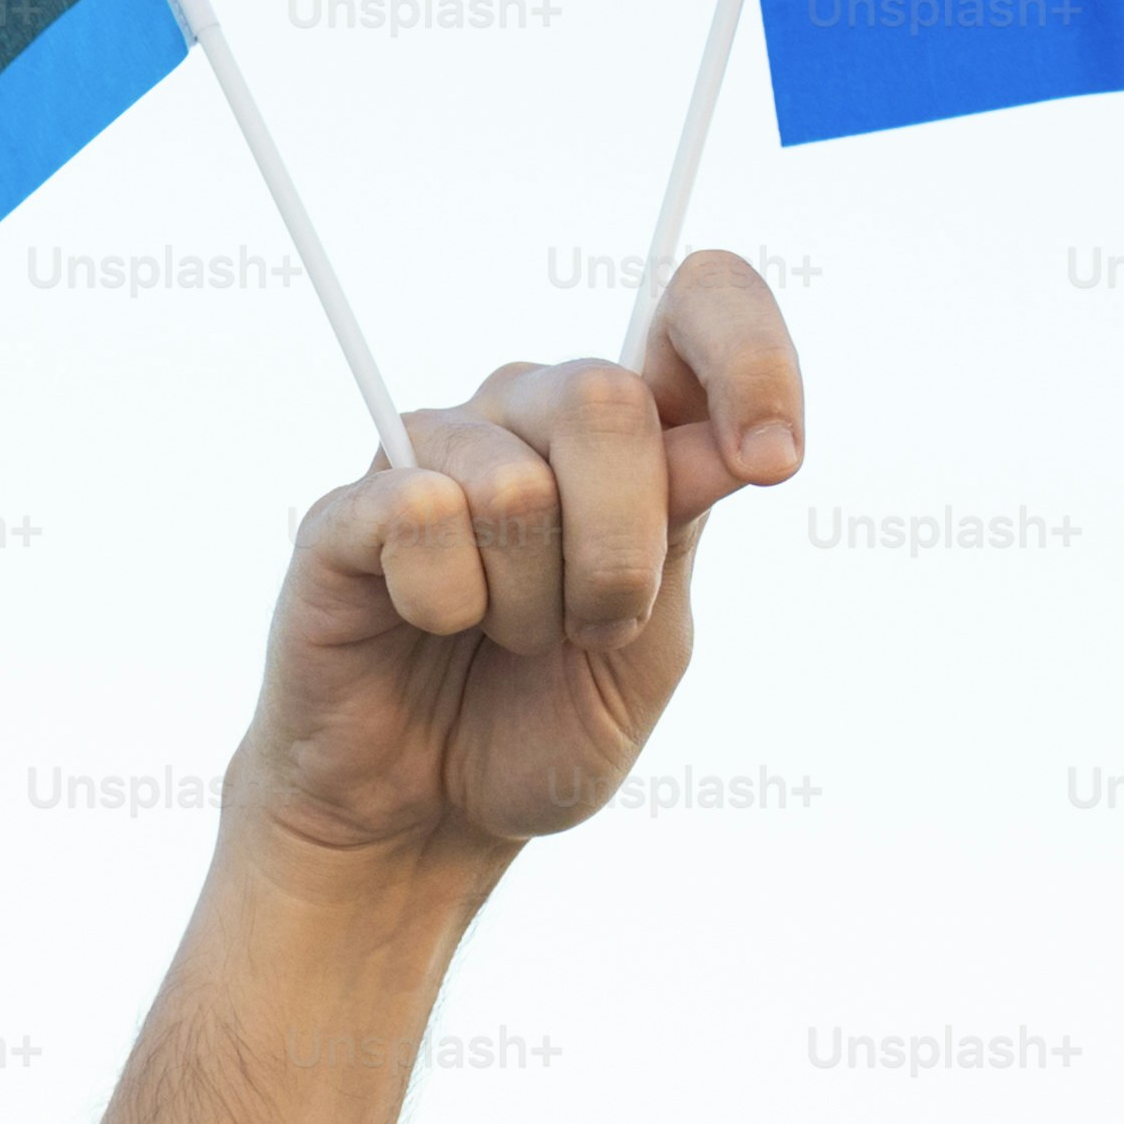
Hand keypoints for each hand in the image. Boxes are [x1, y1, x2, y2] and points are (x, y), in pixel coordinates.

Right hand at [233, 251, 807, 883]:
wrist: (430, 816)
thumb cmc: (542, 722)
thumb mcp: (654, 641)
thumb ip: (682, 532)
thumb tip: (739, 444)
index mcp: (629, 433)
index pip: (697, 307)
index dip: (752, 354)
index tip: (774, 461)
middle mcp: (532, 416)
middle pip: (605, 400)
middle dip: (620, 552)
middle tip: (593, 627)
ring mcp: (434, 450)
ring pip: (516, 482)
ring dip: (530, 606)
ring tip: (504, 638)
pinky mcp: (349, 507)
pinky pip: (420, 515)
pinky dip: (446, 604)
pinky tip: (427, 624)